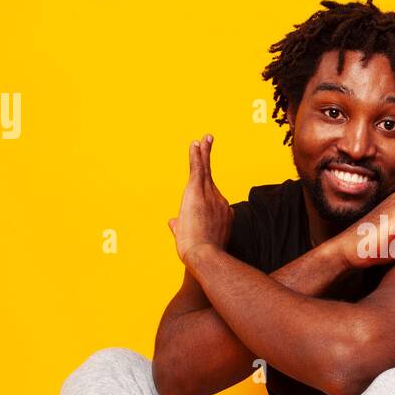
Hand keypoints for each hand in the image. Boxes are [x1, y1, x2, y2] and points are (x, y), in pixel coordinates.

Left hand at [168, 135, 234, 266]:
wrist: (206, 257)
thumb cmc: (199, 254)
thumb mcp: (189, 238)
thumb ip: (181, 227)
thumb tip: (173, 222)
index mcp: (222, 213)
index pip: (212, 197)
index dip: (206, 189)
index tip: (203, 180)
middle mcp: (220, 201)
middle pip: (210, 177)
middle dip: (208, 158)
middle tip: (209, 140)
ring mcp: (211, 195)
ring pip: (205, 170)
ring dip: (203, 152)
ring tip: (204, 138)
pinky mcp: (198, 191)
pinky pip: (199, 169)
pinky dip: (197, 155)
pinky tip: (196, 143)